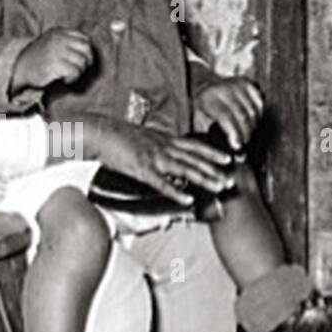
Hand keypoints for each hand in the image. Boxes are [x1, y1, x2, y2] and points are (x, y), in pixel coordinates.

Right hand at [12, 29, 93, 90]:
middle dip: (86, 62)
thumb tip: (87, 52)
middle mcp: (59, 39)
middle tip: (78, 70)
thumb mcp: (51, 42)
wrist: (19, 67)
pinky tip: (64, 79)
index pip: (84, 40)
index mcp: (59, 32)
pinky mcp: (54, 64)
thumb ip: (67, 42)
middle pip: (86, 49)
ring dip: (78, 72)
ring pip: (81, 62)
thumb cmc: (38, 58)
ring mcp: (57, 51)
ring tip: (69, 75)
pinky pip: (74, 72)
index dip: (87, 53)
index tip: (83, 61)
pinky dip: (72, 78)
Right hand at [96, 120, 233, 205]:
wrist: (99, 132)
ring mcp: (154, 157)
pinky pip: (163, 183)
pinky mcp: (142, 168)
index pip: (194, 145)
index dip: (212, 153)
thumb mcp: (143, 139)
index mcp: (164, 140)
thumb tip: (167, 155)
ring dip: (204, 179)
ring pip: (185, 169)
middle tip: (232, 180)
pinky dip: (177, 192)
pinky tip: (188, 199)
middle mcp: (163, 147)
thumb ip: (157, 146)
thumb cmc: (117, 137)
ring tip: (219, 188)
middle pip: (195, 159)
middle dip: (215, 170)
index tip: (228, 159)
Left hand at [192, 77, 264, 151]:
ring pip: (253, 111)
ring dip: (253, 127)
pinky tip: (251, 122)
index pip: (225, 116)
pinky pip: (260, 103)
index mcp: (207, 98)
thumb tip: (233, 156)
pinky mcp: (247, 83)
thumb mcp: (200, 123)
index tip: (238, 146)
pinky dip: (258, 115)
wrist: (204, 85)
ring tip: (247, 135)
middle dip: (246, 134)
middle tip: (244, 145)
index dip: (234, 133)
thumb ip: (212, 138)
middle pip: (242, 115)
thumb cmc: (202, 110)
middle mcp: (223, 88)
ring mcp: (236, 84)